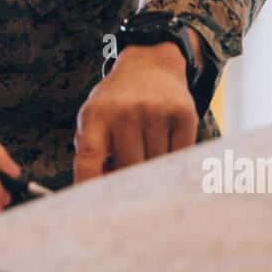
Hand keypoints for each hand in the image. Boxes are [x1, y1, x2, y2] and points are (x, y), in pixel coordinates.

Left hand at [74, 39, 198, 182]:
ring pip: (155, 166)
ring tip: (146, 148)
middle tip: (129, 176)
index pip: (88, 158)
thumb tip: (96, 192)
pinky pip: (178, 157)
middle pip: (128, 168)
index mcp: (96, 115)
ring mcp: (156, 112)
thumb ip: (90, 150)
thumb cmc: (117, 101)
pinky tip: (164, 143)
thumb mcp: (94, 116)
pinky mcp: (183, 114)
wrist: (151, 64)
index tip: (90, 207)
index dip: (88, 185)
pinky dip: (172, 160)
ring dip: (151, 168)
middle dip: (127, 179)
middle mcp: (125, 111)